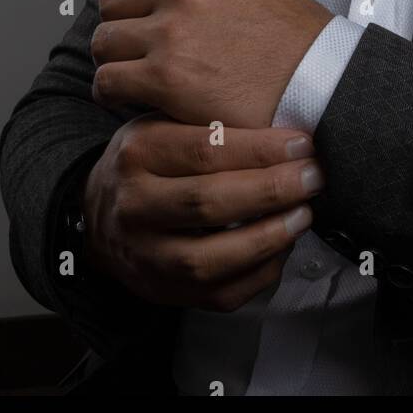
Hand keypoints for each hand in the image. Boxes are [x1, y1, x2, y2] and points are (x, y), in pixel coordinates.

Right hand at [81, 112, 324, 311]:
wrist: (99, 215)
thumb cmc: (150, 160)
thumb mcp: (162, 124)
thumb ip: (209, 121)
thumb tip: (285, 118)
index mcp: (137, 153)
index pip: (203, 150)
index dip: (260, 149)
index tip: (302, 144)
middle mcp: (133, 206)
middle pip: (207, 202)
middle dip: (270, 190)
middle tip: (313, 176)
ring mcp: (144, 256)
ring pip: (208, 258)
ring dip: (266, 238)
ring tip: (303, 214)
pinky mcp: (163, 292)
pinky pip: (218, 294)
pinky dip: (258, 273)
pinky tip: (283, 248)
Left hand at [91, 0, 333, 125]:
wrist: (322, 79)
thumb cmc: (300, 43)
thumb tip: (191, 3)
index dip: (146, 6)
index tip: (152, 29)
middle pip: (114, 2)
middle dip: (122, 29)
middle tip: (135, 55)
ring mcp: (169, 31)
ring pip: (104, 39)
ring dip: (114, 60)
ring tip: (131, 81)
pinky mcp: (164, 76)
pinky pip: (108, 79)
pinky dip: (111, 93)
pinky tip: (130, 102)